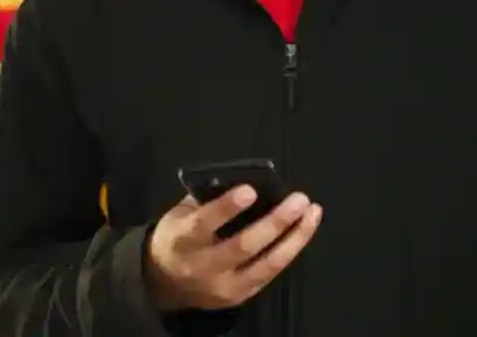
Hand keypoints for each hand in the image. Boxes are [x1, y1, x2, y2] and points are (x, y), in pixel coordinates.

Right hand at [144, 186, 322, 311]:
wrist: (164, 283)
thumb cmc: (176, 238)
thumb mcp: (178, 215)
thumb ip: (204, 199)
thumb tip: (240, 180)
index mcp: (183, 239)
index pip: (204, 223)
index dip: (227, 207)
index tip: (250, 190)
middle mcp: (203, 266)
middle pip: (243, 246)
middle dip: (275, 222)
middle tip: (298, 200)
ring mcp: (224, 285)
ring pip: (266, 264)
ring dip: (294, 238)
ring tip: (312, 214)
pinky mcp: (240, 296)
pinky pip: (271, 273)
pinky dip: (290, 251)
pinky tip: (303, 232)